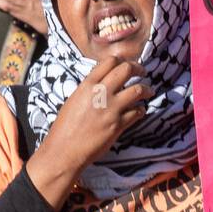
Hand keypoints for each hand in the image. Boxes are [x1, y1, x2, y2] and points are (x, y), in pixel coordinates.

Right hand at [25, 58, 149, 210]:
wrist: (65, 150)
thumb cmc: (65, 127)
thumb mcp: (74, 100)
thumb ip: (90, 89)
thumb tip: (105, 83)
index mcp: (87, 85)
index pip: (109, 62)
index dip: (122, 61)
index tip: (127, 65)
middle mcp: (100, 93)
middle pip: (126, 70)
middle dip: (138, 68)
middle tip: (142, 73)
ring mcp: (111, 109)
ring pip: (137, 90)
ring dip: (146, 89)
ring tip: (148, 92)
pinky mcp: (119, 125)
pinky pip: (137, 112)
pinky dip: (141, 110)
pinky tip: (139, 111)